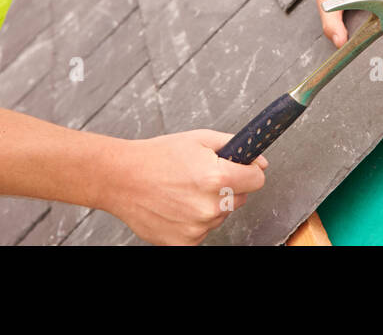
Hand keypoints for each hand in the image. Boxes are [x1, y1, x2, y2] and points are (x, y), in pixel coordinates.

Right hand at [100, 129, 267, 244]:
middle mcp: (210, 206)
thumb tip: (260, 162)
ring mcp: (197, 228)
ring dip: (209, 205)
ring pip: (220, 215)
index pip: (257, 180)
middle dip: (227, 187)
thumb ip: (234, 147)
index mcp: (217, 177)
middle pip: (239, 199)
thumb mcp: (199, 139)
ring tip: (183, 191)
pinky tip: (176, 206)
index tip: (241, 169)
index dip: (249, 171)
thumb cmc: (157, 157)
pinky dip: (193, 221)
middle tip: (200, 177)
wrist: (122, 178)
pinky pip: (202, 231)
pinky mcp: (184, 243)